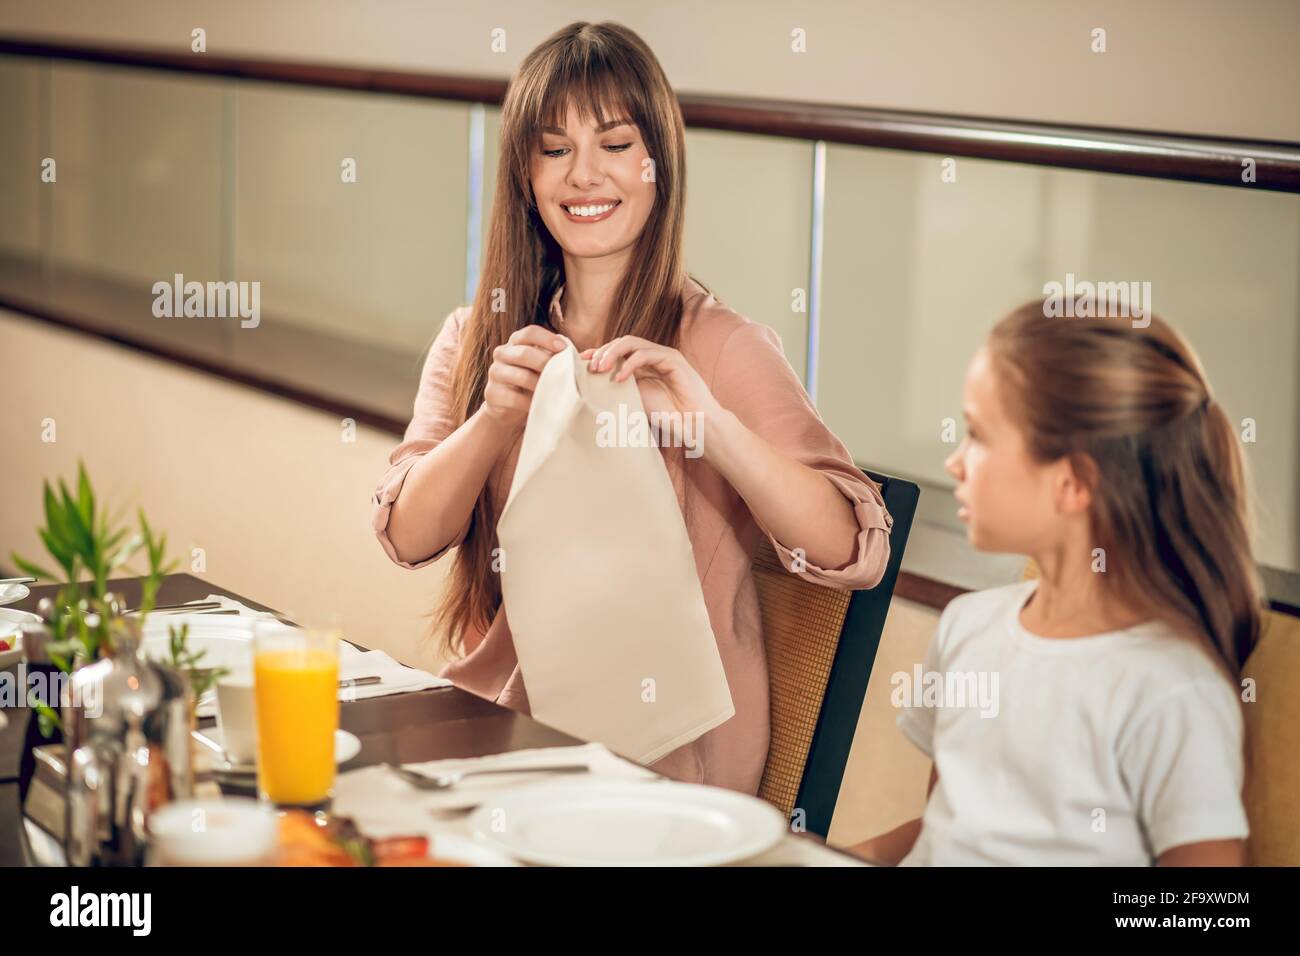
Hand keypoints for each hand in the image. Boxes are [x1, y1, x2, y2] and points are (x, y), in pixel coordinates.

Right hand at [482, 325, 566, 432]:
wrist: (509, 409)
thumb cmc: (533, 382)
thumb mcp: (546, 368)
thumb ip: (565, 360)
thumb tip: (592, 356)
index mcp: (515, 342)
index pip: (529, 332)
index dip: (547, 339)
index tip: (564, 348)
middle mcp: (502, 354)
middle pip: (524, 353)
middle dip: (545, 364)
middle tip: (562, 375)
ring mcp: (494, 373)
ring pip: (519, 376)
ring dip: (539, 385)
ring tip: (553, 392)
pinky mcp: (491, 394)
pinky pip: (514, 398)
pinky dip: (530, 403)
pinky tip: (539, 405)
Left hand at [581, 336, 720, 423]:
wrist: (695, 424)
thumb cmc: (668, 416)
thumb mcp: (634, 399)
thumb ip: (619, 387)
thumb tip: (592, 385)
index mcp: (643, 364)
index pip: (616, 351)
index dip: (597, 353)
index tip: (579, 362)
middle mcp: (652, 356)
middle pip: (621, 343)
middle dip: (602, 352)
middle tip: (590, 367)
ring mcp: (663, 355)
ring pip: (631, 343)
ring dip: (612, 353)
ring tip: (600, 368)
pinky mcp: (672, 359)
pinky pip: (646, 354)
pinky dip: (629, 364)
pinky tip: (619, 378)